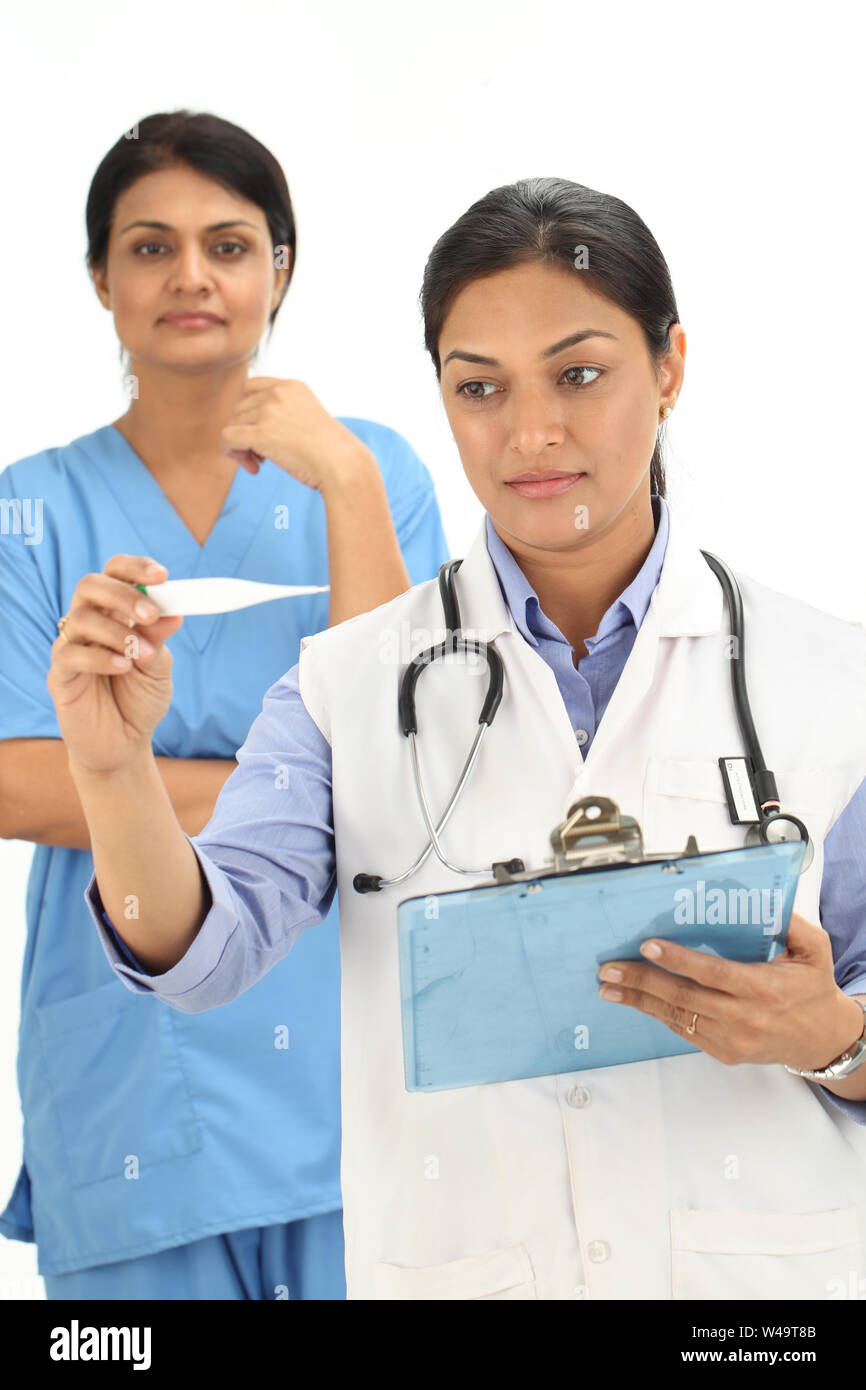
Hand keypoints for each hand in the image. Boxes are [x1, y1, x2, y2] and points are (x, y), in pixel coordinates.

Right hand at [47, 555, 182, 774]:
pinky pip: (70, 655)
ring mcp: (71, 648)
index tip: (163, 576)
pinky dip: (100, 657)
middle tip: (151, 613)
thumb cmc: (139, 701)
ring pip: (81, 618)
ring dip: (117, 631)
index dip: (135, 568)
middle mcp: (89, 624)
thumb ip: (159, 639)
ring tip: (143, 655)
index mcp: (114, 614)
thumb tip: (172, 611)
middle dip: (123, 593)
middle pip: (91, 585)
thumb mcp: (159, 668)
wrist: (124, 745)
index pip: (115, 574)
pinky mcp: (59, 676)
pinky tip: (123, 667)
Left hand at [218, 377, 373, 489]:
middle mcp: (277, 393)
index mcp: (291, 386)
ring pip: (232, 425)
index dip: (249, 412)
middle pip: (238, 409)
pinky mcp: (261, 432)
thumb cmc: (330, 452)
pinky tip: (253, 468)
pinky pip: (226, 438)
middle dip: (245, 433)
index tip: (263, 433)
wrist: (342, 464)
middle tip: (262, 456)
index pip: (250, 388)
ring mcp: (268, 411)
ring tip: (260, 463)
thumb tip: (248, 430)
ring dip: (241, 447)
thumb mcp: (307, 419)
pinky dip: (232, 454)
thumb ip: (282, 414)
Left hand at [596, 911, 865, 1071]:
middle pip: (685, 998)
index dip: (678, 961)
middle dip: (643, 981)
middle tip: (609, 969)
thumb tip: (760, 898)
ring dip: (640, 1001)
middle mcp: (746, 1018)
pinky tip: (637, 1001)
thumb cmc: (814, 987)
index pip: (713, 973)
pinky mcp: (725, 1053)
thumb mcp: (814, 949)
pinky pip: (685, 1031)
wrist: (824, 1039)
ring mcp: (733, 1040)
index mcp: (765, 988)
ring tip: (609, 986)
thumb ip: (788, 923)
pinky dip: (659, 1014)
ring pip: (679, 1017)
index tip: (648, 947)